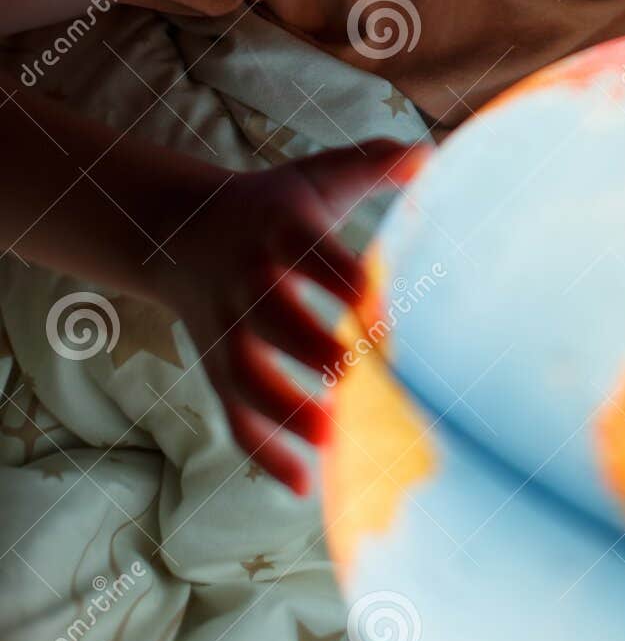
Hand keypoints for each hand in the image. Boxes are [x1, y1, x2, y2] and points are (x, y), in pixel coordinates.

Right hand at [149, 137, 424, 495]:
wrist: (180, 230)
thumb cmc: (273, 205)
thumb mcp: (316, 176)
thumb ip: (373, 165)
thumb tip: (430, 154)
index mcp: (277, 230)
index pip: (304, 251)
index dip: (336, 274)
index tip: (375, 299)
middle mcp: (247, 283)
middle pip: (270, 319)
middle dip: (307, 348)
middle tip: (355, 375)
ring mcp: (226, 331)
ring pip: (246, 376)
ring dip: (284, 411)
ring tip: (333, 442)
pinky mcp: (216, 369)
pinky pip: (233, 416)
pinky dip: (262, 453)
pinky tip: (303, 486)